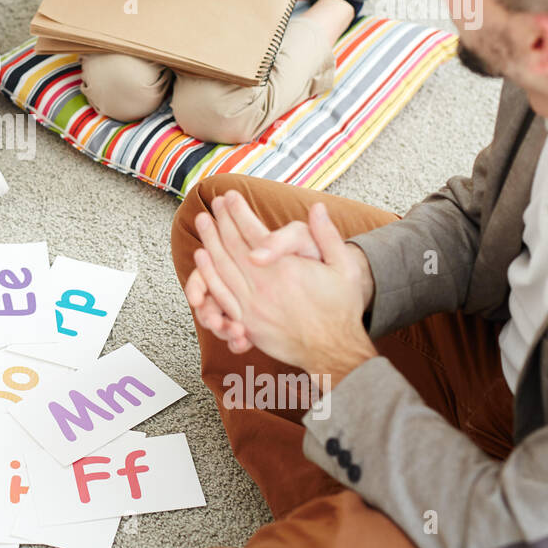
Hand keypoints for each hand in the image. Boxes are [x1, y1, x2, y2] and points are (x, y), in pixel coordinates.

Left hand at [191, 193, 376, 378]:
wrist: (334, 351)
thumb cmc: (341, 309)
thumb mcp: (345, 268)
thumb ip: (328, 236)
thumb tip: (318, 208)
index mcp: (286, 269)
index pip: (254, 233)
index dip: (239, 212)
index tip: (230, 196)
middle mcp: (265, 286)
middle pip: (233, 247)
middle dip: (221, 222)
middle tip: (213, 205)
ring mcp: (252, 306)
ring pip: (222, 267)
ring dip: (210, 241)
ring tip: (203, 223)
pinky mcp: (247, 322)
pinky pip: (221, 294)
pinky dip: (208, 273)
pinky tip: (202, 258)